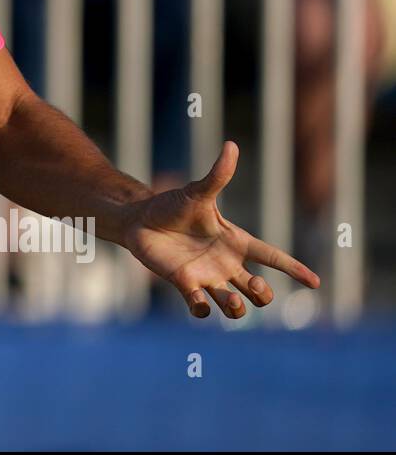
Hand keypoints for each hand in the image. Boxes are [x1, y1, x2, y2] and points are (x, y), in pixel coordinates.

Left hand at [122, 141, 320, 317]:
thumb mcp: (197, 192)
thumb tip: (231, 145)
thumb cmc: (171, 205)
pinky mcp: (184, 285)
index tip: (316, 283)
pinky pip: (201, 307)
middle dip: (263, 294)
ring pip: (235, 305)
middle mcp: (225, 263)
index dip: (295, 269)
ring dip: (238, 309)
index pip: (272, 257)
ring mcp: (206, 276)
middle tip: (253, 285)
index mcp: (235, 242)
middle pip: (258, 290)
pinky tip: (200, 301)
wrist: (140, 220)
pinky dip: (203, 309)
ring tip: (232, 300)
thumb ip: (217, 175)